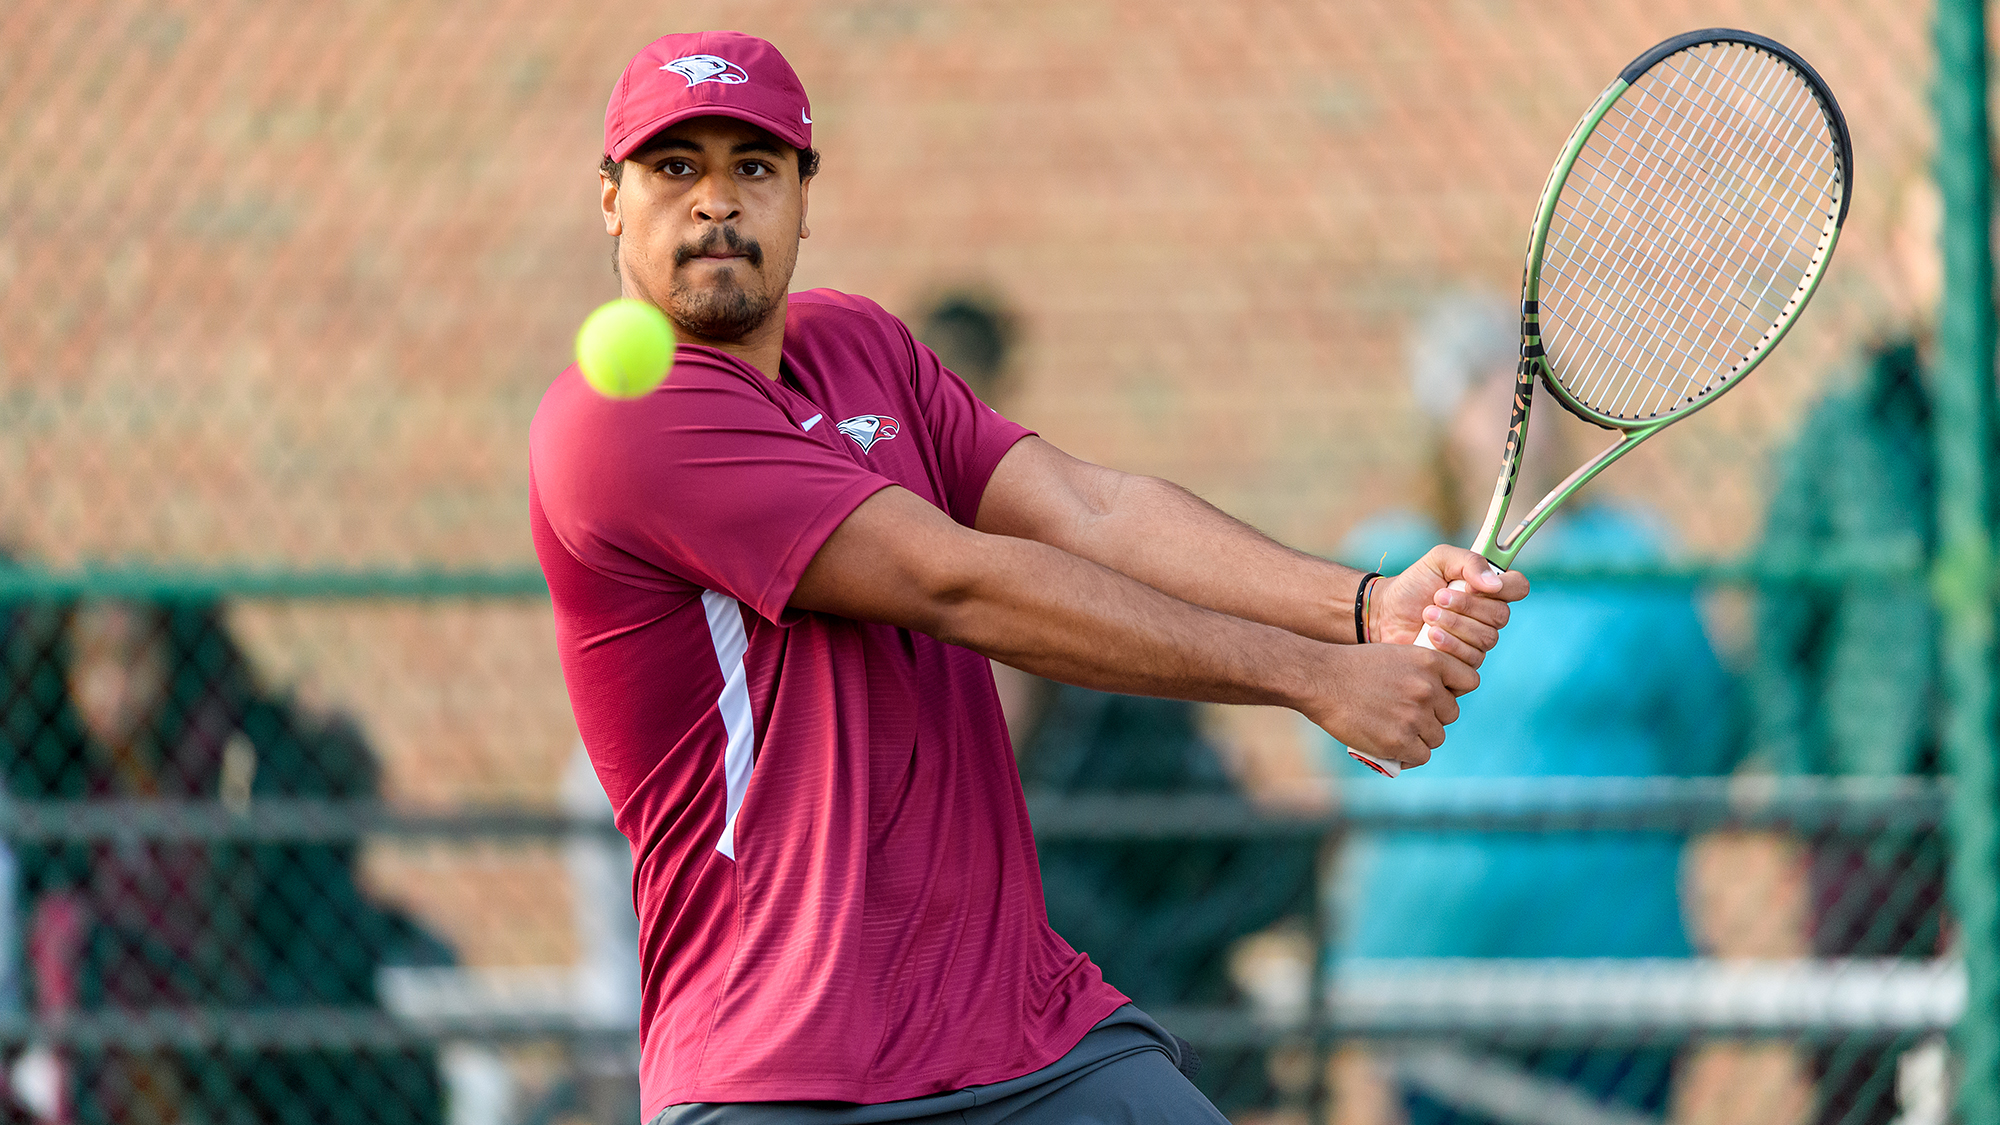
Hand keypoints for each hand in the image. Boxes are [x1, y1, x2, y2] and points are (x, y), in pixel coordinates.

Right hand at [1301, 643, 1479, 767]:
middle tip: (1410, 717)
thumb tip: (1442, 694)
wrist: (1320, 680)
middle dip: (1434, 717)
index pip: (1469, 681)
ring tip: (1401, 734)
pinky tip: (1399, 751)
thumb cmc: (1353, 667)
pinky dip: (1411, 755)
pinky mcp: (1399, 741)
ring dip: (1422, 738)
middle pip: (1450, 714)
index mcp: (1430, 661)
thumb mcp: (1395, 655)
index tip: (1440, 695)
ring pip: (1436, 736)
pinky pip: (1421, 755)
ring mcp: (1414, 716)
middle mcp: (1427, 689)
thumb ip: (1421, 672)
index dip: (1456, 690)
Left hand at [1369, 546, 1529, 667]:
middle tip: (1437, 598)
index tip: (1474, 584)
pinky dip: (1450, 645)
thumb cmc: (1413, 586)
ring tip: (1427, 615)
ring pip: (1486, 639)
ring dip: (1454, 624)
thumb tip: (1494, 584)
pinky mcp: (1464, 664)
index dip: (1505, 587)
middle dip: (1467, 606)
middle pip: (1501, 616)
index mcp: (1488, 588)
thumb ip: (1469, 562)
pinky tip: (1430, 636)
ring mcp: (1478, 641)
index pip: (1519, 587)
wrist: (1384, 614)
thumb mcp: (1438, 561)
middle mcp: (1488, 616)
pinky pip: (1472, 659)